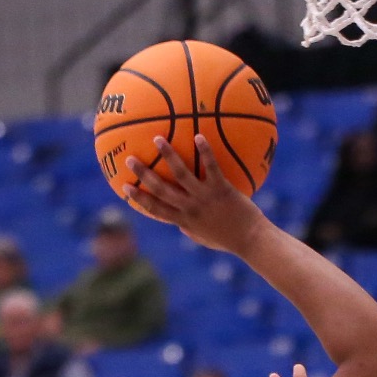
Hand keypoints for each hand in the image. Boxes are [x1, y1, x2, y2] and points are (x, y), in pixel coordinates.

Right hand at [123, 136, 264, 255]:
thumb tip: (181, 224)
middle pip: (161, 190)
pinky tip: (198, 135)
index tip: (124, 187)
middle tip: (130, 159)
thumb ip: (190, 229)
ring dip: (168, 156)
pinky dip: (205, 152)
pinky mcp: (221, 190)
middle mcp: (190, 209)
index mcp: (184, 221)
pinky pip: (211, 167)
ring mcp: (205, 199)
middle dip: (143, 175)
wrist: (251, 241)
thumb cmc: (229, 239)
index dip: (139, 199)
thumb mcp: (205, 238)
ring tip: (158, 139)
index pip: (156, 209)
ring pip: (182, 175)